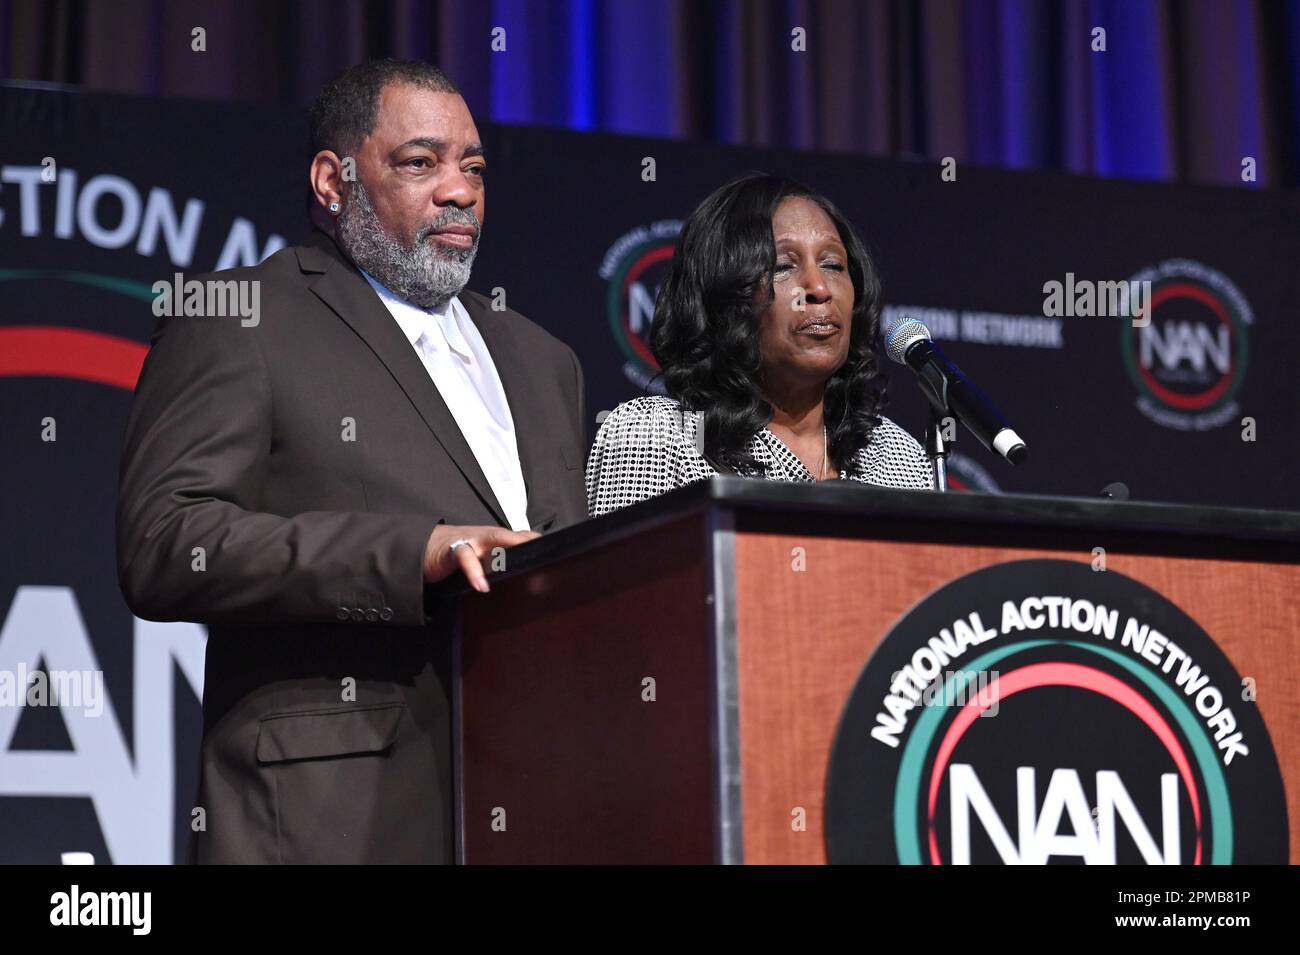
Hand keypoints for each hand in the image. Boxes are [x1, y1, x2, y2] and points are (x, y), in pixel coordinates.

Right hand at [422, 524, 539, 592]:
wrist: (424, 545)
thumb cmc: (458, 553)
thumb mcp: (483, 559)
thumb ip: (501, 566)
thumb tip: (527, 583)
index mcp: (497, 540)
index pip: (522, 539)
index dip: (538, 545)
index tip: (558, 557)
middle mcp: (487, 537)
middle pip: (512, 536)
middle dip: (529, 542)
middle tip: (546, 553)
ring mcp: (471, 541)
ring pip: (492, 539)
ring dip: (507, 548)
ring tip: (520, 565)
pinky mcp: (452, 550)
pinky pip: (465, 558)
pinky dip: (474, 572)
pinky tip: (481, 586)